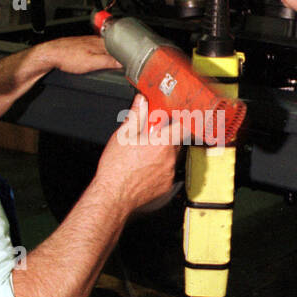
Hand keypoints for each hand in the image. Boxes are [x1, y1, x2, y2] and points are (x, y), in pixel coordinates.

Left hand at [39, 35, 121, 75]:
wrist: (52, 54)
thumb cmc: (68, 57)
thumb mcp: (92, 63)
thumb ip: (108, 61)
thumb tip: (122, 62)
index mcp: (101, 43)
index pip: (119, 49)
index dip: (126, 57)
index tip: (131, 64)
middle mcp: (96, 40)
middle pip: (113, 48)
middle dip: (119, 55)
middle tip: (125, 65)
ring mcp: (89, 42)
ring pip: (105, 48)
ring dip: (110, 55)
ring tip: (113, 63)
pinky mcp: (83, 45)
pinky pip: (96, 49)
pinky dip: (100, 55)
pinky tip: (97, 60)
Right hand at [93, 95, 178, 215]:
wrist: (113, 195)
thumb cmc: (116, 168)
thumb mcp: (123, 135)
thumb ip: (136, 115)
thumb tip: (141, 102)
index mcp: (162, 143)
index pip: (183, 126)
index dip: (180, 120)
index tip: (174, 118)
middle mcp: (170, 159)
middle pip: (178, 141)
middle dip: (168, 136)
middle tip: (152, 136)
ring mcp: (169, 174)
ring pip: (173, 157)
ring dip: (164, 153)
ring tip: (145, 154)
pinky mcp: (166, 186)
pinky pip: (168, 172)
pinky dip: (161, 168)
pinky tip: (146, 168)